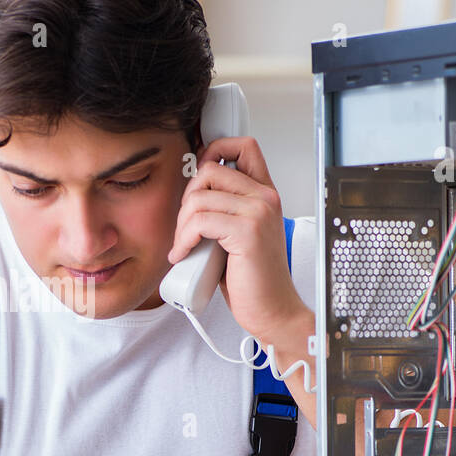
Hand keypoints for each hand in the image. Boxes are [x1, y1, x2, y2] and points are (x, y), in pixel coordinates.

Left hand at [165, 136, 304, 341]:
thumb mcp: (237, 235)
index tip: (196, 180)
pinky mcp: (247, 232)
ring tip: (184, 245)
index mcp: (265, 194)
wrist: (273, 310)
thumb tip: (190, 194)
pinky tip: (183, 255)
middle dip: (187, 199)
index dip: (214, 151)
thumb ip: (224, 209)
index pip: (243, 146)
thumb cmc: (254, 278)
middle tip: (186, 227)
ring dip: (181, 225)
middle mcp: (265, 197)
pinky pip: (200, 222)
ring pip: (199, 198)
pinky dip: (183, 240)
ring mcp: (259, 212)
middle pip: (210, 170)